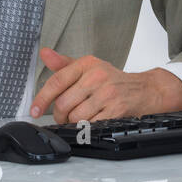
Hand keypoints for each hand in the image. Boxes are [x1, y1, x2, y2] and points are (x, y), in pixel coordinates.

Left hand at [29, 48, 181, 123]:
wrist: (146, 90)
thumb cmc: (114, 81)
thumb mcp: (89, 68)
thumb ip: (64, 64)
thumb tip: (44, 53)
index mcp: (87, 64)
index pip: (56, 81)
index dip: (42, 98)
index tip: (35, 110)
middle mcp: (97, 76)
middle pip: (64, 103)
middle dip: (60, 115)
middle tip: (64, 117)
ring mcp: (107, 93)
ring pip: (76, 116)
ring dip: (74, 123)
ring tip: (81, 118)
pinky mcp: (116, 109)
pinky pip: (91, 124)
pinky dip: (87, 128)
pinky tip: (92, 122)